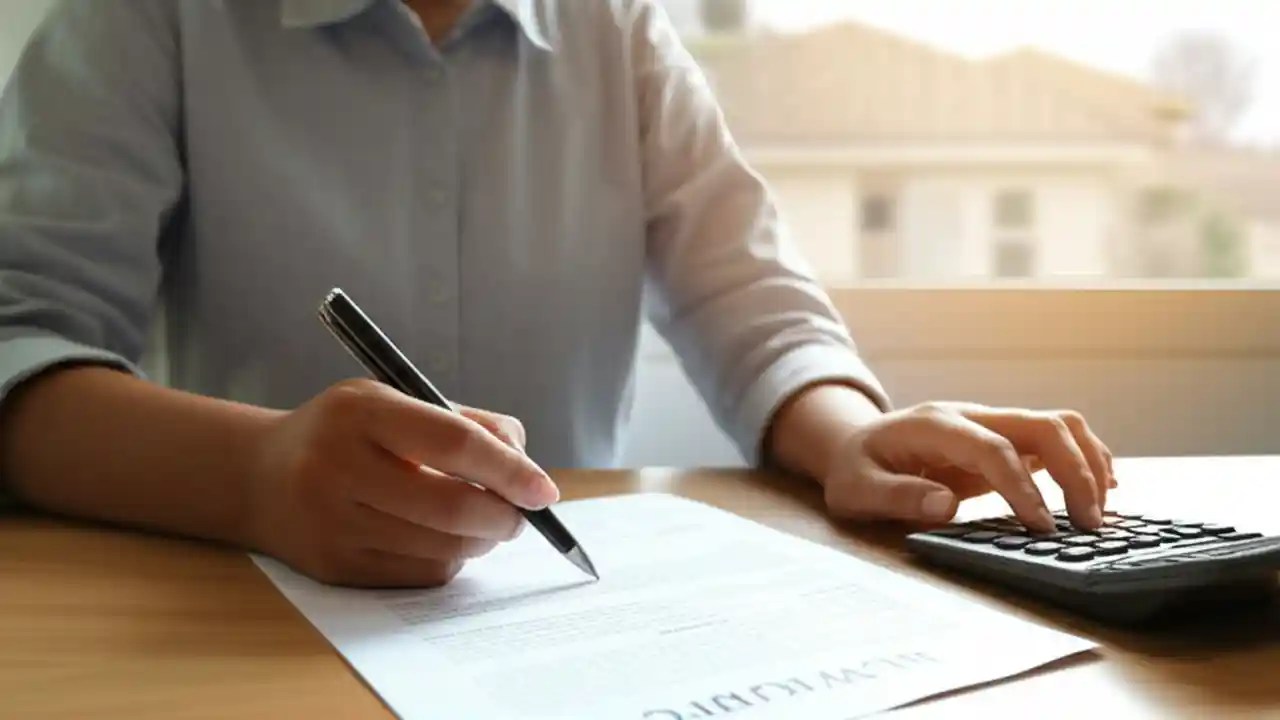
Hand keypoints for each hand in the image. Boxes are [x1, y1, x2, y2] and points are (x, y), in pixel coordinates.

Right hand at [245, 379, 555, 586]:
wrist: (257, 476)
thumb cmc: (347, 433)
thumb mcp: (394, 400)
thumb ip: (465, 422)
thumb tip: (526, 465)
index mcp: (360, 412)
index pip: (453, 442)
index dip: (509, 469)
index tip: (544, 490)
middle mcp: (337, 466)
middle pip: (450, 505)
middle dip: (504, 517)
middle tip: (521, 515)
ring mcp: (331, 522)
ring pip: (440, 547)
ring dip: (481, 540)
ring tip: (486, 523)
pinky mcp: (333, 566)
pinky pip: (418, 574)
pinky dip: (449, 559)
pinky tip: (444, 540)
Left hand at [820, 402, 1113, 532]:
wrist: (854, 445)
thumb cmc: (855, 470)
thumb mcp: (856, 490)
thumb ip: (897, 496)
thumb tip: (944, 506)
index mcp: (933, 426)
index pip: (992, 448)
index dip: (1021, 486)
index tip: (1041, 528)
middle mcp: (969, 416)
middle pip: (1039, 425)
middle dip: (1074, 471)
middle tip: (1088, 526)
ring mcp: (990, 423)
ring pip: (1056, 424)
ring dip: (1088, 462)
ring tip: (1100, 512)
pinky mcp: (1004, 438)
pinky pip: (1055, 438)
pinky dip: (1085, 459)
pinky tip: (1103, 490)